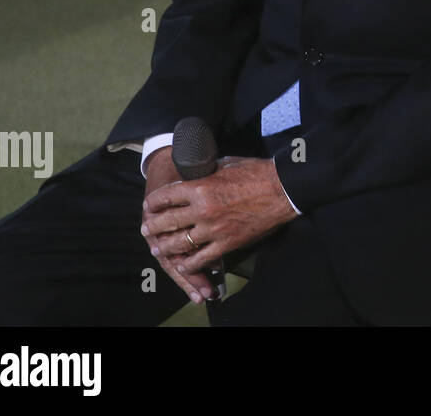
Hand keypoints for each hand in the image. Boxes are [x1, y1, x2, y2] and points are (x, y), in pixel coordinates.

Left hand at [143, 156, 296, 282]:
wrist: (283, 190)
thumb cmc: (257, 173)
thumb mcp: (226, 164)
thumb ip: (207, 173)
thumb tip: (196, 174)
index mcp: (200, 187)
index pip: (166, 196)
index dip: (154, 202)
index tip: (150, 205)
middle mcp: (202, 210)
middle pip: (166, 222)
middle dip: (152, 226)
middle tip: (146, 229)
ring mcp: (214, 229)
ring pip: (178, 244)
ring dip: (164, 247)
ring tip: (158, 249)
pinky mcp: (227, 243)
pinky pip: (201, 259)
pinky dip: (189, 264)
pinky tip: (182, 265)